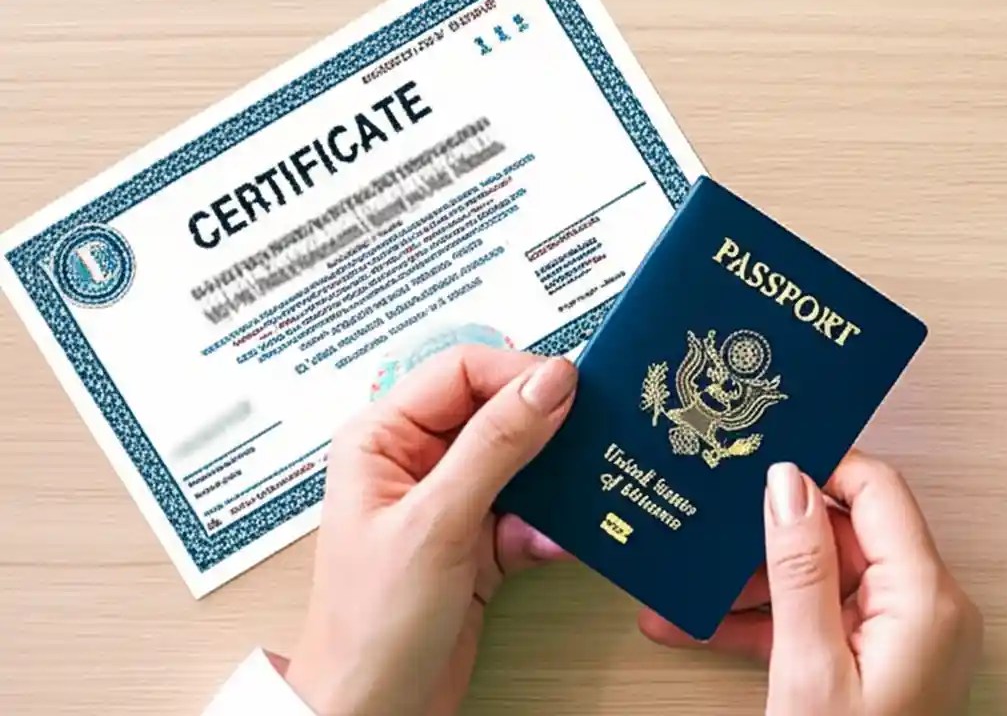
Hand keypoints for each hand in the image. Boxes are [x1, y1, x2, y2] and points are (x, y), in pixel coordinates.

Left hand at [283, 346, 577, 715]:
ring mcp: (450, 500)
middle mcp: (416, 460)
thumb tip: (548, 382)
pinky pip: (530, 511)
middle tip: (592, 435)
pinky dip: (549, 527)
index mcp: (383, 437)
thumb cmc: (370, 626)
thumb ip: (495, 445)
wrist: (373, 712)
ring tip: (581, 491)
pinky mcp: (478, 540)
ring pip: (522, 460)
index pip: (461, 370)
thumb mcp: (436, 523)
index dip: (518, 374)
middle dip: (546, 427)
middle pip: (497, 410)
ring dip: (554, 480)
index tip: (573, 391)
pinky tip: (555, 545)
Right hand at [639, 451, 981, 715]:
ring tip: (688, 593)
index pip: (877, 490)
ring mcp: (904, 635)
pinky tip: (706, 624)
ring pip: (822, 578)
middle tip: (708, 533)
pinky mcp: (882, 659)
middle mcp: (926, 607)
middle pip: (843, 534)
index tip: (760, 461)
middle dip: (767, 538)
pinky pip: (821, 618)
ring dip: (754, 585)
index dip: (819, 466)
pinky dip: (769, 622)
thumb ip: (800, 568)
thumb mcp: (810, 668)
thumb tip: (787, 483)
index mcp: (925, 598)